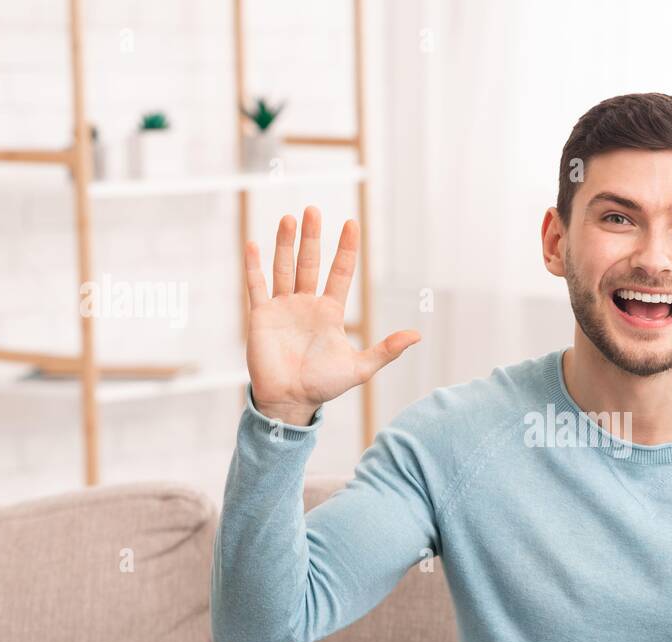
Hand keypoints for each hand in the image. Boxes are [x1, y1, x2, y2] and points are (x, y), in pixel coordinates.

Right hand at [245, 205, 420, 424]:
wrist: (291, 401)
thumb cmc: (324, 386)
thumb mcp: (360, 368)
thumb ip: (386, 350)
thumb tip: (417, 335)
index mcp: (330, 312)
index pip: (341, 272)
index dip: (346, 249)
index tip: (352, 223)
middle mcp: (306, 304)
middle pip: (309, 263)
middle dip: (312, 237)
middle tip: (314, 210)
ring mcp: (283, 307)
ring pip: (284, 268)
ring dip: (286, 244)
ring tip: (290, 218)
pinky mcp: (261, 316)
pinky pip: (256, 285)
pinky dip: (254, 266)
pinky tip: (254, 243)